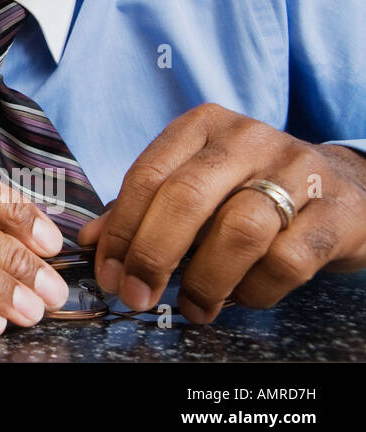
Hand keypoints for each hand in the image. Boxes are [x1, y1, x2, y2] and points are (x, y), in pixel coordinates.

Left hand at [76, 103, 365, 323]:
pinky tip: (241, 295)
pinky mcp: (335, 212)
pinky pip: (285, 261)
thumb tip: (91, 244)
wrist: (344, 187)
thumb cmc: (251, 188)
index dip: (121, 230)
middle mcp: (248, 139)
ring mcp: (296, 172)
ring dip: (205, 280)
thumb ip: (142, 208)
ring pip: (238, 231)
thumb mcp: (195, 183)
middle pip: (186, 198)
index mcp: (202, 125)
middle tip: (138, 295)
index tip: (109, 273)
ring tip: (193, 306)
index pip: (147, 175)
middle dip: (153, 256)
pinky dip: (255, 290)